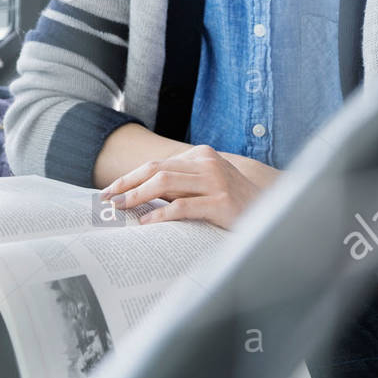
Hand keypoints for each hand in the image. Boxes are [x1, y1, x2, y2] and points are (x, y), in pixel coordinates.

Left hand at [98, 145, 274, 229]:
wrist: (270, 213)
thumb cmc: (232, 204)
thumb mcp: (206, 185)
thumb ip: (180, 184)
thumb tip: (138, 194)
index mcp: (201, 155)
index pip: (157, 164)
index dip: (130, 177)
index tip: (110, 191)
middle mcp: (207, 163)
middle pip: (157, 171)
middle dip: (127, 185)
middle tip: (106, 199)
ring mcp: (215, 181)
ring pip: (165, 184)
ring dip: (137, 196)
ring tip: (120, 209)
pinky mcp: (221, 202)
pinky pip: (182, 206)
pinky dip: (160, 214)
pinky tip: (145, 222)